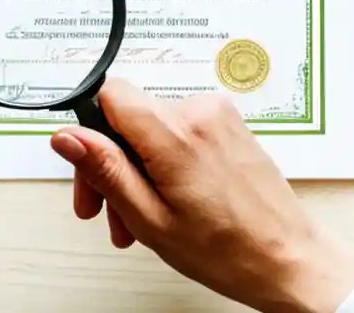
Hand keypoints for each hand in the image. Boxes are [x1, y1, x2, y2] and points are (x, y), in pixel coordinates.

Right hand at [50, 81, 353, 312]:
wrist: (287, 259)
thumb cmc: (227, 250)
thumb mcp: (150, 218)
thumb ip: (106, 170)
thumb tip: (67, 136)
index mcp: (176, 132)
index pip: (112, 93)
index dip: (91, 130)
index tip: (88, 168)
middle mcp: (199, 111)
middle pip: (128, 117)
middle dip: (110, 164)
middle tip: (104, 213)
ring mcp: (219, 116)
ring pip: (151, 130)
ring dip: (136, 171)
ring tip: (137, 223)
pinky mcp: (229, 126)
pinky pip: (179, 134)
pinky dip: (163, 164)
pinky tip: (164, 203)